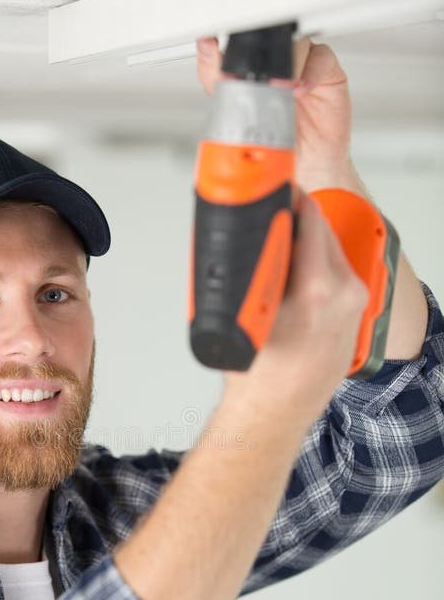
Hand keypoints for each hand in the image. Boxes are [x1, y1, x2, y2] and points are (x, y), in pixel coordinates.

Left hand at [196, 36, 353, 189]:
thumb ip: (219, 84)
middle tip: (251, 78)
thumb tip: (204, 51)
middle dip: (258, 56)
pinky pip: (321, 58)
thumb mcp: (239, 118)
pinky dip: (310, 72)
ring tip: (279, 88)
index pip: (238, 42)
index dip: (226, 42)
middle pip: (268, 38)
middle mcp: (277, 61)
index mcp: (252, 66)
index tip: (212, 43)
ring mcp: (303, 63)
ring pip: (296, 42)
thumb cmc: (278, 141)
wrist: (308, 164)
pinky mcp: (327, 71)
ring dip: (287, 63)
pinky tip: (300, 90)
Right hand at [222, 192, 368, 423]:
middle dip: (291, 218)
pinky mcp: (356, 309)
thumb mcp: (243, 311)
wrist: (275, 413)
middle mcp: (343, 294)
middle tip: (263, 217)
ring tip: (272, 253)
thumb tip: (246, 226)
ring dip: (302, 241)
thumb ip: (250, 263)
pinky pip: (334, 268)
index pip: (307, 215)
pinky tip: (289, 278)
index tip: (268, 186)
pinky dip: (312, 263)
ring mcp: (354, 303)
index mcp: (316, 291)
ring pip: (327, 246)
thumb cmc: (256, 376)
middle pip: (320, 226)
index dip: (284, 196)